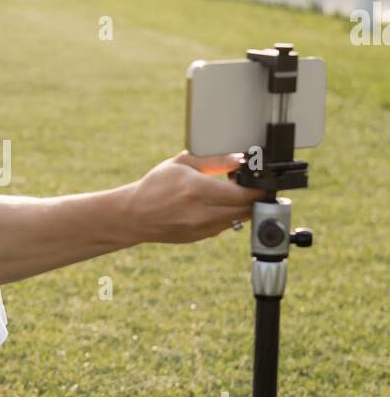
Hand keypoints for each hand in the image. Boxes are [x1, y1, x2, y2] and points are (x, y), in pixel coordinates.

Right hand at [126, 150, 265, 244]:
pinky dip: (227, 217)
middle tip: (250, 186)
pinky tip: (216, 206)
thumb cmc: (156, 185)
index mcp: (198, 189)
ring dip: (241, 208)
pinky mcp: (199, 237)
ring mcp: (201, 228)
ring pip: (237, 220)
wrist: (134, 215)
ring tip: (231, 195)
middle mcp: (201, 212)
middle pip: (246, 210)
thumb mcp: (182, 163)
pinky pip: (224, 227)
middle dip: (253, 198)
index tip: (261, 181)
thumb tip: (241, 159)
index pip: (243, 194)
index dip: (258, 188)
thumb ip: (214, 160)